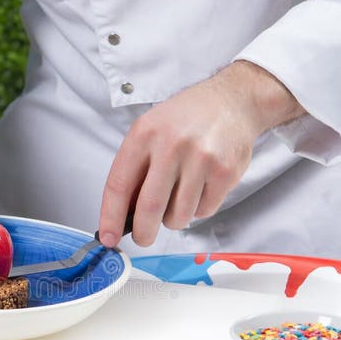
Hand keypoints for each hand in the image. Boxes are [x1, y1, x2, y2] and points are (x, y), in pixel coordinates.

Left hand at [98, 61, 304, 246]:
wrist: (232, 101)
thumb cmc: (186, 120)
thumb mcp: (150, 130)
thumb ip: (136, 168)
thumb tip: (124, 214)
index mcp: (144, 134)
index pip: (119, 185)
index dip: (111, 217)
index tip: (109, 237)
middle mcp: (171, 145)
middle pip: (149, 209)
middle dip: (143, 233)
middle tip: (143, 237)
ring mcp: (200, 159)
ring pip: (178, 216)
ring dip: (174, 218)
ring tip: (179, 196)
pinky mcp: (224, 172)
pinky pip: (204, 211)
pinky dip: (198, 208)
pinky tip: (201, 186)